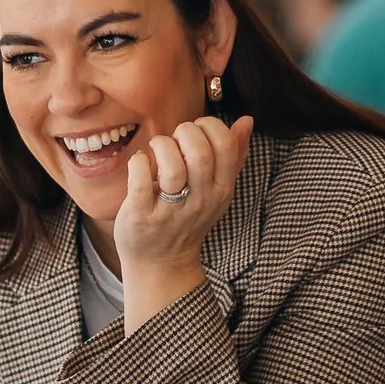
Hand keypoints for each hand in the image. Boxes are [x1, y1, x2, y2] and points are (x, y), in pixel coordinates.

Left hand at [113, 114, 252, 331]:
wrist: (161, 263)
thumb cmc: (187, 217)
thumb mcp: (217, 190)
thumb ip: (233, 154)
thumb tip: (246, 120)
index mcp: (221, 189)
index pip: (225, 145)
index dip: (209, 126)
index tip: (196, 132)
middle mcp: (200, 200)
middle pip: (200, 153)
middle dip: (185, 132)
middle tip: (174, 140)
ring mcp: (170, 209)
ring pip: (171, 166)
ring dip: (161, 146)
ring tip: (156, 151)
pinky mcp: (142, 215)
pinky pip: (140, 179)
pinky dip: (139, 163)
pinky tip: (140, 164)